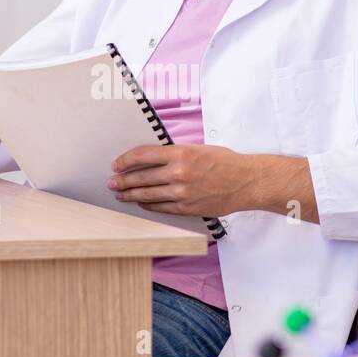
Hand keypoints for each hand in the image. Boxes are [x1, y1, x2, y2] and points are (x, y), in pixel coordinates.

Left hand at [107, 146, 318, 221]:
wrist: (246, 181)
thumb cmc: (225, 162)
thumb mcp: (198, 149)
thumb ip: (175, 154)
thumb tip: (151, 159)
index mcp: (181, 153)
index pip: (143, 155)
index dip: (125, 160)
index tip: (116, 164)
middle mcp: (179, 173)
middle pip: (141, 177)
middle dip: (122, 181)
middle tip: (111, 182)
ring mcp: (182, 192)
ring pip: (148, 194)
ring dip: (131, 194)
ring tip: (120, 194)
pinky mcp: (187, 208)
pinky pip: (161, 207)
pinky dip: (148, 205)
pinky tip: (141, 203)